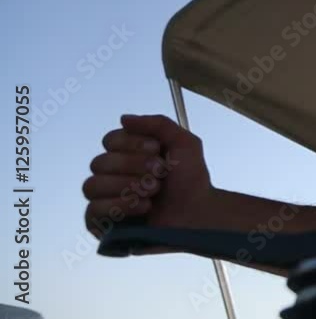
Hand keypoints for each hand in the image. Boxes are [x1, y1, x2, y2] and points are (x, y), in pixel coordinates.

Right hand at [82, 114, 216, 252]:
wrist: (199, 213)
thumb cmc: (191, 180)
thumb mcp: (185, 144)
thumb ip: (159, 124)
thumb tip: (123, 118)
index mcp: (128, 154)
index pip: (110, 140)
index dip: (132, 144)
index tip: (157, 150)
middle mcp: (113, 175)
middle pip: (99, 163)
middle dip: (133, 167)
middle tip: (160, 174)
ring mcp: (106, 199)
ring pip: (91, 186)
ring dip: (126, 186)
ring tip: (153, 191)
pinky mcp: (105, 223)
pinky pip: (92, 211)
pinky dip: (119, 206)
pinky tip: (144, 207)